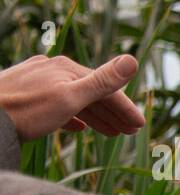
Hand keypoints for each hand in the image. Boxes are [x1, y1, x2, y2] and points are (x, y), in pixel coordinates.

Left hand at [0, 53, 145, 141]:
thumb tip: (132, 60)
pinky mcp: (24, 93)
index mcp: (67, 69)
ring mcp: (37, 80)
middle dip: (114, 113)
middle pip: (91, 93)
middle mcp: (53, 69)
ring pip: (74, 99)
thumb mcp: (71, 97)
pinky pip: (56, 104)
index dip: (126, 107)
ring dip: (96, 116)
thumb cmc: (27, 111)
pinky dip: (73, 116)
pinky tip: (78, 127)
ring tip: (111, 134)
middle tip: (131, 132)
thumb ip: (103, 81)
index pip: (106, 89)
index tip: (140, 125)